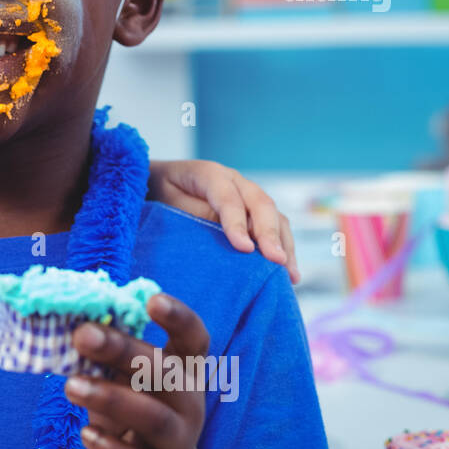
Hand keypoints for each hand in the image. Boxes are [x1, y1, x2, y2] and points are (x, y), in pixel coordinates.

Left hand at [64, 293, 208, 448]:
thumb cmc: (132, 417)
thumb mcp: (124, 382)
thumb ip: (107, 356)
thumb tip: (69, 323)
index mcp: (183, 373)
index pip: (194, 341)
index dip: (179, 319)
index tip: (152, 301)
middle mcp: (188, 405)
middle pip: (165, 373)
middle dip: (123, 351)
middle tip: (82, 335)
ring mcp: (177, 444)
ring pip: (152, 419)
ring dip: (110, 398)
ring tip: (70, 386)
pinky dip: (110, 448)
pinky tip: (86, 434)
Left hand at [148, 160, 298, 282]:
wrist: (158, 184)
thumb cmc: (160, 195)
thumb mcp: (167, 203)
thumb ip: (191, 215)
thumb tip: (221, 237)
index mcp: (210, 174)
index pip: (228, 198)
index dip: (237, 223)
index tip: (244, 248)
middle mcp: (235, 181)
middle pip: (260, 204)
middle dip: (269, 234)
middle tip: (276, 261)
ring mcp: (247, 195)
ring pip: (275, 216)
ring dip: (283, 245)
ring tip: (289, 274)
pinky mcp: (253, 212)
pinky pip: (275, 227)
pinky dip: (283, 248)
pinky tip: (289, 273)